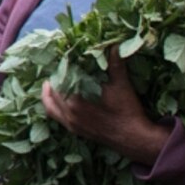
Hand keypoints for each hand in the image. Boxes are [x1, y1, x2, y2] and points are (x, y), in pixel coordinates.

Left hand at [39, 57, 172, 165]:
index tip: (64, 57)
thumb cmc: (127, 112)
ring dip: (50, 94)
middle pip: (52, 93)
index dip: (62, 68)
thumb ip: (115, 64)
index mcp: (75, 103)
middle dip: (54, 80)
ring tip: (53, 82)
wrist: (134, 139)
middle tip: (59, 67)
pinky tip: (61, 99)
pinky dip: (54, 107)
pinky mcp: (76, 131)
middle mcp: (69, 115)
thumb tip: (113, 45)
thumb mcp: (122, 86)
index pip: (61, 81)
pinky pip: (57, 118)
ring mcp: (71, 125)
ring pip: (50, 107)